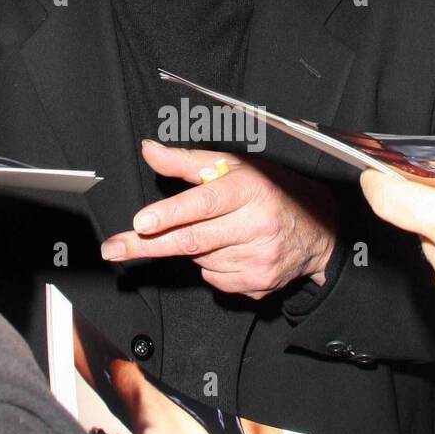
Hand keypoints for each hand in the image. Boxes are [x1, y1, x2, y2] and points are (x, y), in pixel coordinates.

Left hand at [101, 141, 338, 298]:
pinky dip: (210, 265)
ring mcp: (258, 259)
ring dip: (191, 248)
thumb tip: (150, 150)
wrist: (320, 231)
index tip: (140, 224)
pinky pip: (214, 278)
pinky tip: (228, 249)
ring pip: (200, 259)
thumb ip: (189, 162)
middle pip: (192, 240)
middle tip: (114, 248)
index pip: (203, 204)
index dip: (170, 214)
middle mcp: (256, 226)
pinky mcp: (258, 283)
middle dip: (148, 245)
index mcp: (250, 190)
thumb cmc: (272, 191)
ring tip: (216, 231)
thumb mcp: (236, 166)